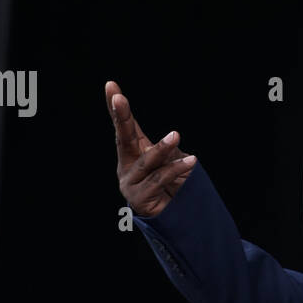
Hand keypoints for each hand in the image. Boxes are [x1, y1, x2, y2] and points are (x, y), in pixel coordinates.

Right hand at [106, 79, 196, 216]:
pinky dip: (175, 169)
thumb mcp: (173, 160)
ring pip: (147, 161)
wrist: (178, 217)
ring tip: (176, 135)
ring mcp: (130, 183)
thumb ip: (168, 150)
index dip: (118, 108)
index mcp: (133, 152)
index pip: (125, 127)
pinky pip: (159, 179)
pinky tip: (191, 161)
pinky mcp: (139, 199)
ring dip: (162, 148)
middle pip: (123, 138)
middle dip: (120, 117)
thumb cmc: (174, 185)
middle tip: (120, 99)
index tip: (111, 85)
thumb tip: (171, 143)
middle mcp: (127, 166)